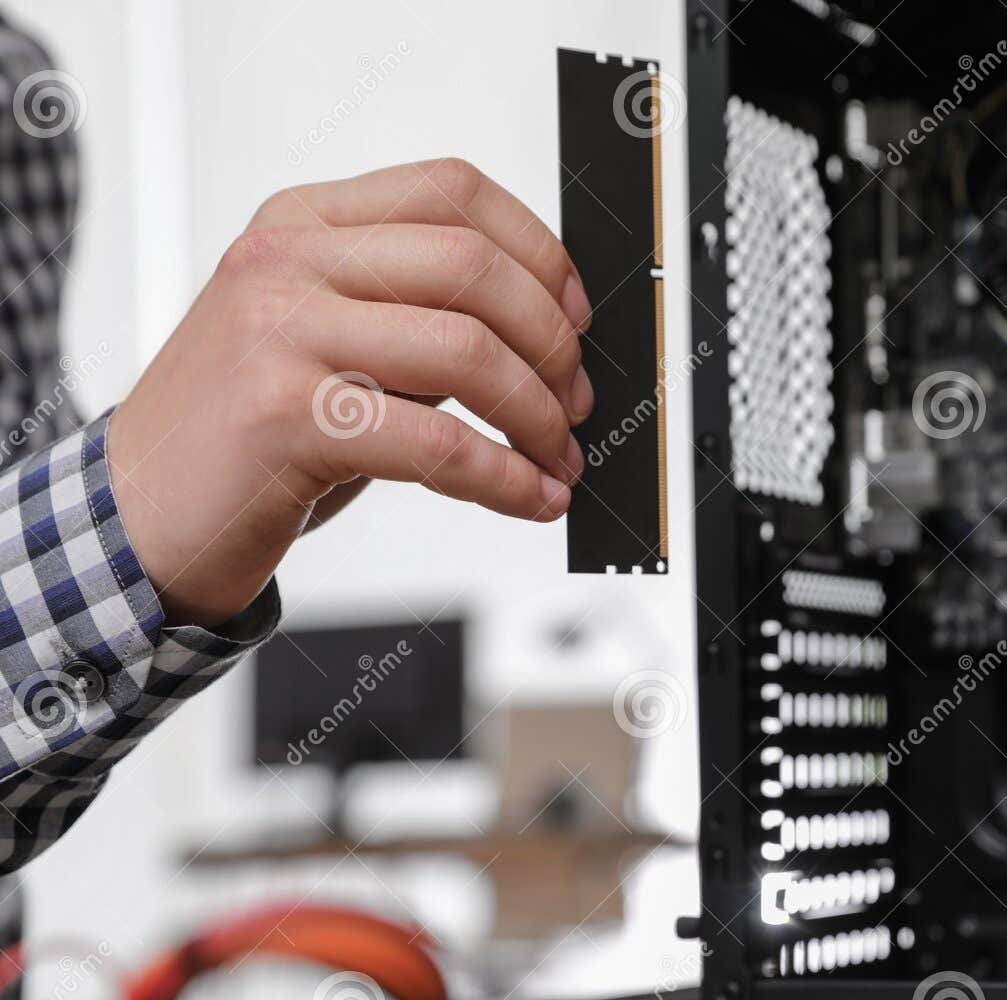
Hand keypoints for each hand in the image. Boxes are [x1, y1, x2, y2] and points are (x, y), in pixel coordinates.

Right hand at [108, 158, 591, 627]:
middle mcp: (288, 261)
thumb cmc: (247, 432)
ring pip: (466, 351)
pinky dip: (505, 479)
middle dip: (551, 344)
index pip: (453, 192)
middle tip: (574, 403)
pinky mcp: (283, 416)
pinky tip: (530, 497)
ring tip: (555, 457)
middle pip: (474, 266)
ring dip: (537, 415)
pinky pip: (438, 445)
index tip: (576, 316)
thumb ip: (411, 316)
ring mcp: (279, 332)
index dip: (539, 252)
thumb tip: (542, 337)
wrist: (140, 510)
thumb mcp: (324, 341)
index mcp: (303, 222)